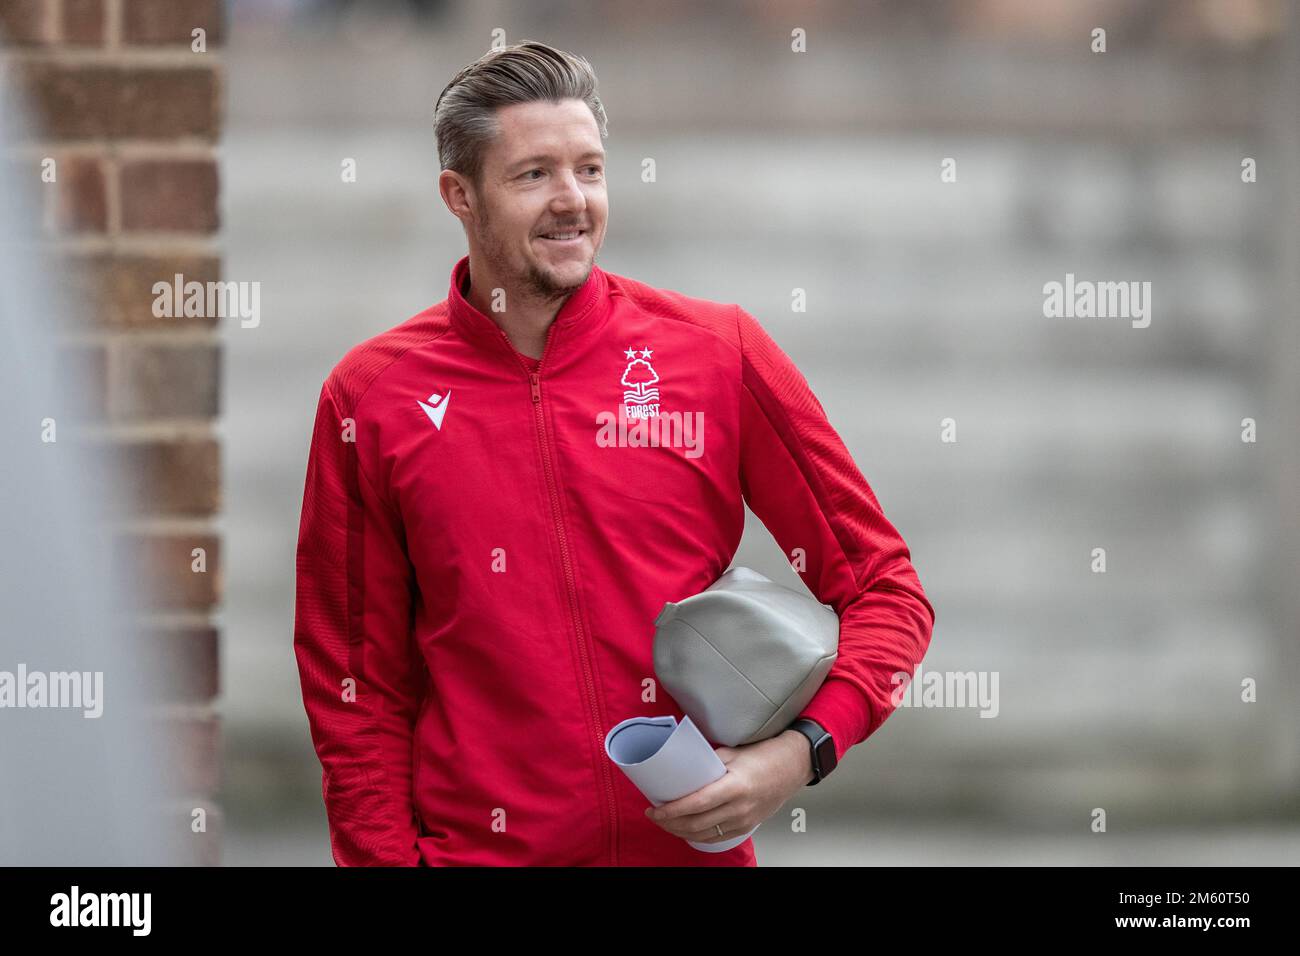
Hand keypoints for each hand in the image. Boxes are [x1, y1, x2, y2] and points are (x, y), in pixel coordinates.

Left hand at [643, 729, 813, 844]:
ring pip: (704, 834)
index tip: (655, 809)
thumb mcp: (734, 752)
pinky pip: (717, 837)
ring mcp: (744, 820)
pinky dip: (697, 836)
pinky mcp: (747, 826)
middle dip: (670, 823)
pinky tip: (686, 829)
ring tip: (666, 823)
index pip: (696, 804)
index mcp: (735, 786)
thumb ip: (709, 762)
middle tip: (654, 815)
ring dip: (680, 831)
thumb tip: (684, 766)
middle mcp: (739, 807)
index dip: (672, 810)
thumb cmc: (766, 755)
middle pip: (696, 824)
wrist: (793, 766)